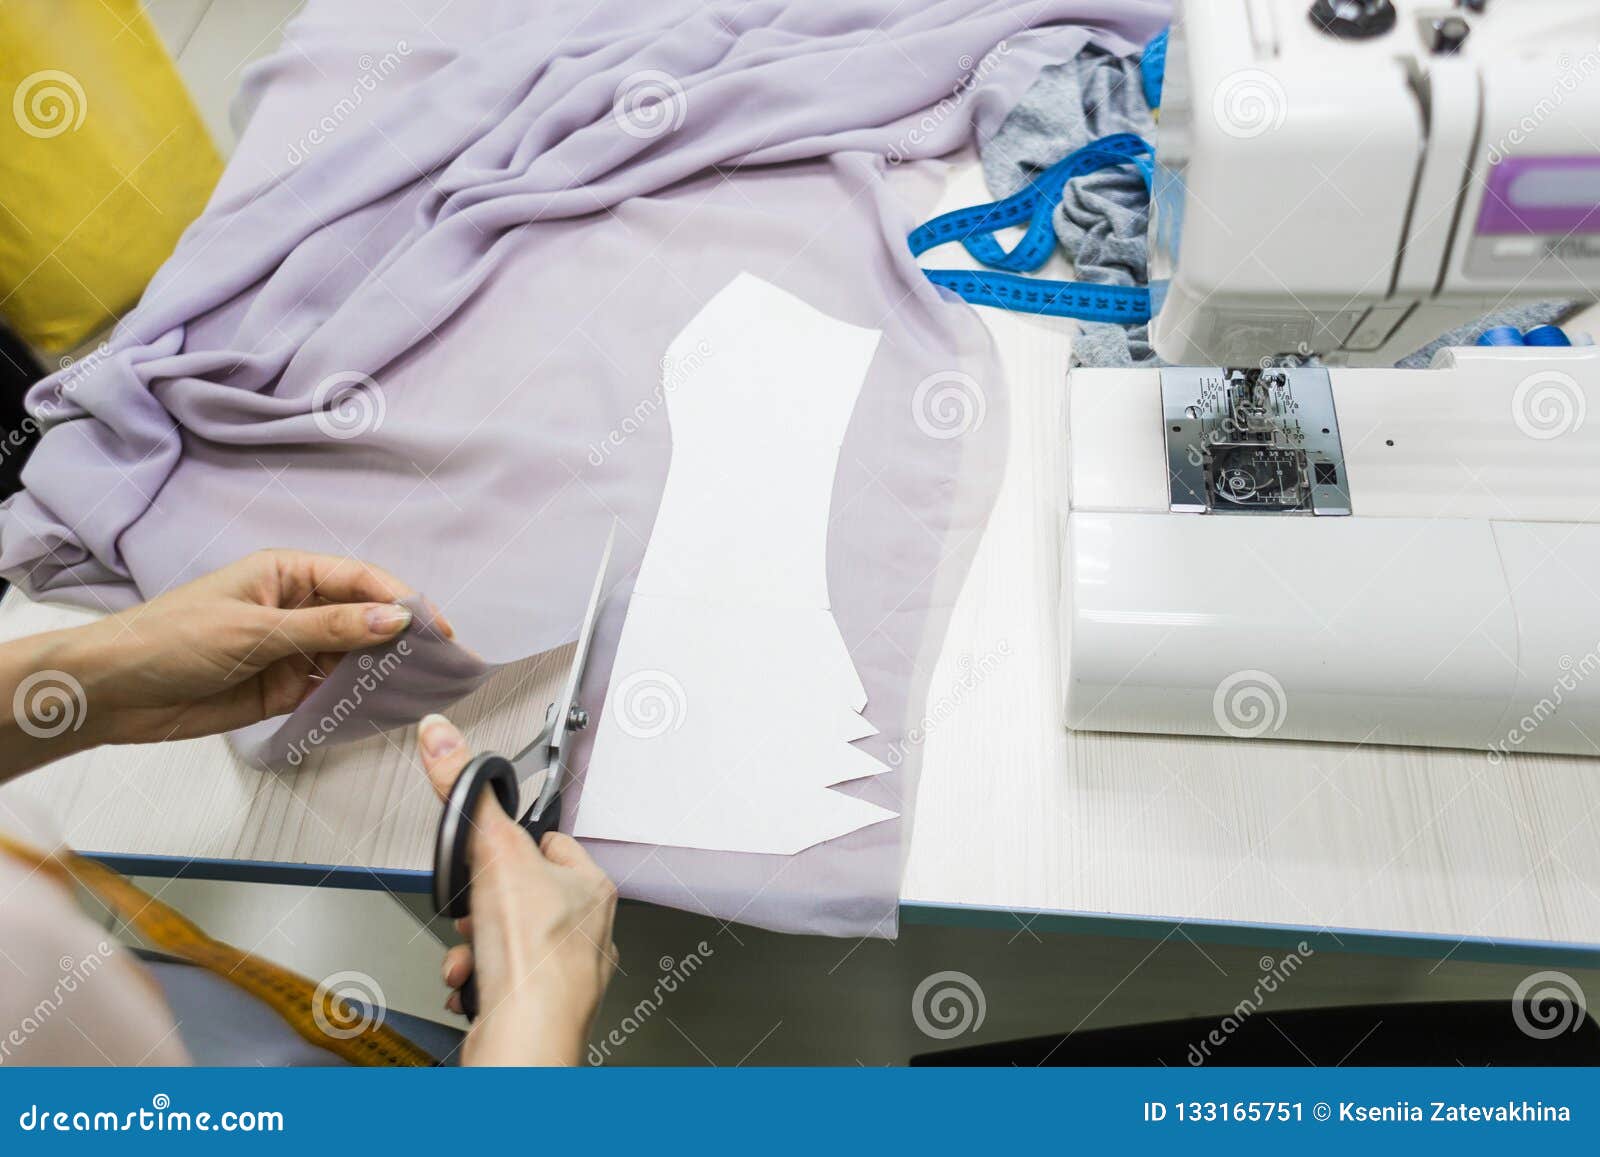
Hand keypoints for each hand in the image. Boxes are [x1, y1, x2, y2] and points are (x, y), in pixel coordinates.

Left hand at [0, 549, 444, 774]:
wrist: (113, 693)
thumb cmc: (172, 640)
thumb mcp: (256, 629)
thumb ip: (329, 628)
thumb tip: (396, 620)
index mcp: (286, 574)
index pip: (358, 580)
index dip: (400, 600)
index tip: (435, 626)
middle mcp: (294, 607)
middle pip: (362, 616)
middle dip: (400, 634)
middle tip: (441, 660)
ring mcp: (290, 649)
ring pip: (351, 654)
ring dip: (381, 668)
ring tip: (420, 684)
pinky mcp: (282, 688)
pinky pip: (331, 689)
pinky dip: (356, 696)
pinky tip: (382, 705)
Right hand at [416, 714, 618, 1065]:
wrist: (525, 1039)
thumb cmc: (533, 957)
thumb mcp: (492, 852)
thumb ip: (466, 794)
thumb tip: (443, 738)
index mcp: (592, 887)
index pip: (549, 844)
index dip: (509, 847)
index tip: (487, 854)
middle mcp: (588, 930)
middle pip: (519, 895)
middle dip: (483, 906)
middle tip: (475, 913)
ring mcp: (566, 972)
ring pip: (504, 939)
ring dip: (475, 945)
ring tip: (475, 953)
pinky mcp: (538, 1006)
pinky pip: (498, 979)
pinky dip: (475, 978)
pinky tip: (472, 981)